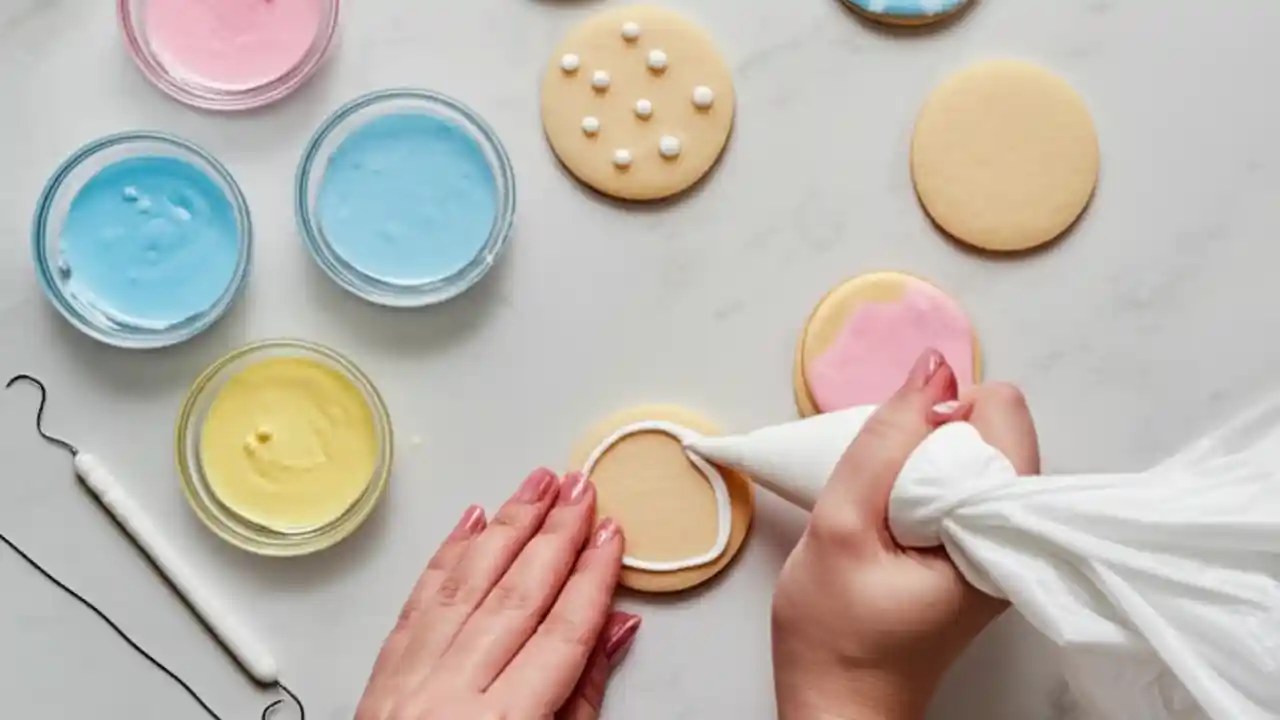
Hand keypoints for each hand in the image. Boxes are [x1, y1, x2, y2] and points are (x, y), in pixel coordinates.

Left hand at [356, 468, 639, 719]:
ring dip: (507, 525)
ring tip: (536, 485)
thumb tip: (613, 630)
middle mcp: (452, 695)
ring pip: (467, 582)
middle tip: (581, 487)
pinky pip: (420, 599)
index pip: (560, 633)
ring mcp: (411, 680)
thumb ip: (583, 698)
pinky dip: (447, 555)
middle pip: (516, 594)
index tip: (612, 536)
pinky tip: (471, 521)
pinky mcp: (385, 672)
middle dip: (554, 534)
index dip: (592, 578)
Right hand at [772, 349, 1039, 719]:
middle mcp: (1017, 535)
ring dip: (923, 465)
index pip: (1000, 413)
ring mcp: (999, 546)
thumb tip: (932, 365)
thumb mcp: (841, 527)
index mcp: (999, 531)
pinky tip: (889, 522)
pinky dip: (924, 488)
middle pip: (991, 431)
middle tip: (880, 496)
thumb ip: (886, 442)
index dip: (937, 418)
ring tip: (882, 512)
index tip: (891, 464)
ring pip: (975, 456)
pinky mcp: (978, 554)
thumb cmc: (835, 635)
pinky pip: (963, 487)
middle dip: (930, 441)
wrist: (838, 707)